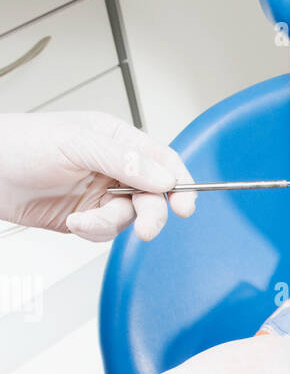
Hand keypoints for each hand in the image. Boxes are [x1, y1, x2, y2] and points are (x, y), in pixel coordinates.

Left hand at [0, 110, 195, 240]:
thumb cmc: (21, 143)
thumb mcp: (76, 143)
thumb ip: (123, 160)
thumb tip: (163, 177)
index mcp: (117, 140)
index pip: (162, 160)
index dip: (180, 183)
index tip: (185, 205)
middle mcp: (114, 167)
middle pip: (154, 196)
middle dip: (151, 214)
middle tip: (145, 228)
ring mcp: (101, 194)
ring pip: (130, 218)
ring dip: (110, 223)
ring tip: (84, 219)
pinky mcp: (87, 217)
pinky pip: (107, 233)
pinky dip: (93, 232)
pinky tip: (73, 222)